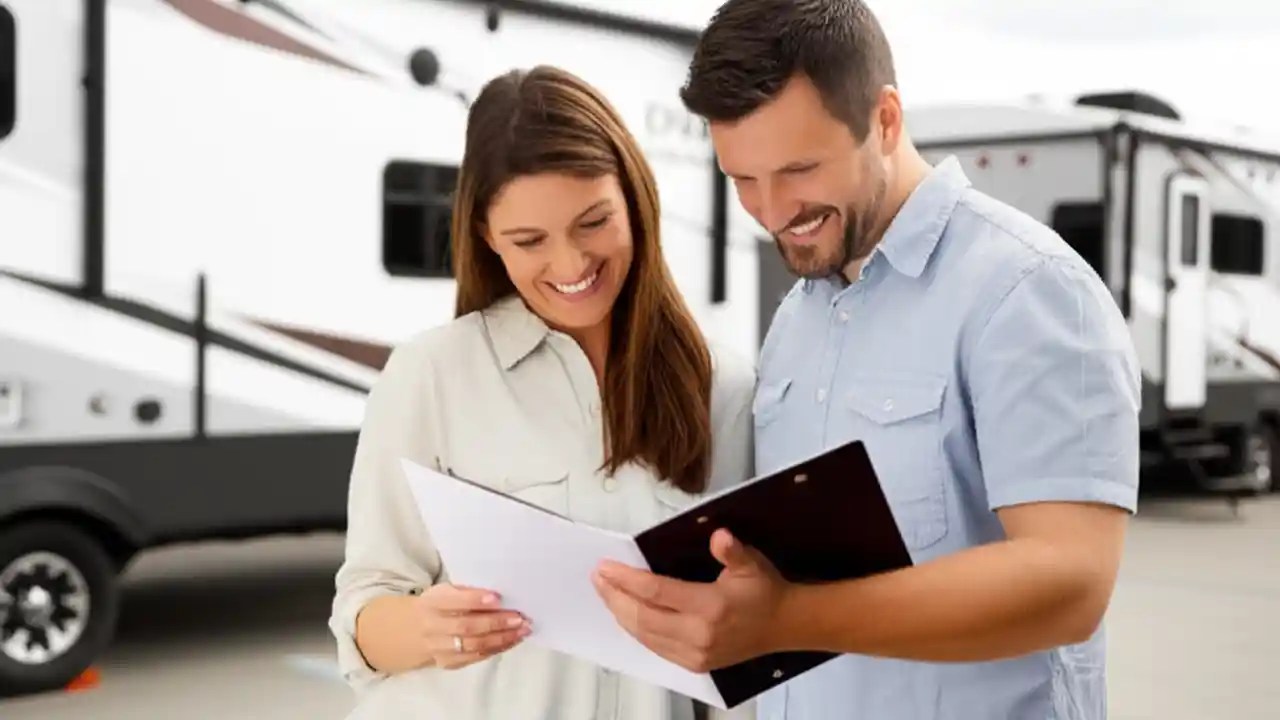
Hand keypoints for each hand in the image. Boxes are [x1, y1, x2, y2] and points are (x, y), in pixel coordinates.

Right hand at [415, 584, 530, 669]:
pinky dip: (496, 649)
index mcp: (432, 602)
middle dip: (496, 622)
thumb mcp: (444, 592)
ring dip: (501, 639)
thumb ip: (465, 593)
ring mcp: (439, 648)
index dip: (475, 600)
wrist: (408, 632)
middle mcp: (432, 626)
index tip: (497, 597)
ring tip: (522, 631)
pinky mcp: (447, 662)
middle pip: (467, 626)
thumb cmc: (436, 606)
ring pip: (473, 645)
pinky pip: (474, 657)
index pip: (454, 601)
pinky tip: (511, 641)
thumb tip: (499, 596)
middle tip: (520, 618)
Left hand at [592, 528, 788, 671]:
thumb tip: (720, 536)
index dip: (627, 579)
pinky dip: (636, 630)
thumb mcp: (751, 562)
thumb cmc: (763, 590)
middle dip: (615, 596)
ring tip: (605, 593)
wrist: (783, 625)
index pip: (656, 592)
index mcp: (710, 607)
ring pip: (645, 635)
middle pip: (643, 617)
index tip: (606, 566)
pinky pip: (655, 648)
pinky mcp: (694, 664)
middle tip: (598, 577)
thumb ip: (732, 550)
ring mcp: (695, 654)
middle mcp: (699, 634)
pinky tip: (626, 615)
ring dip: (620, 613)